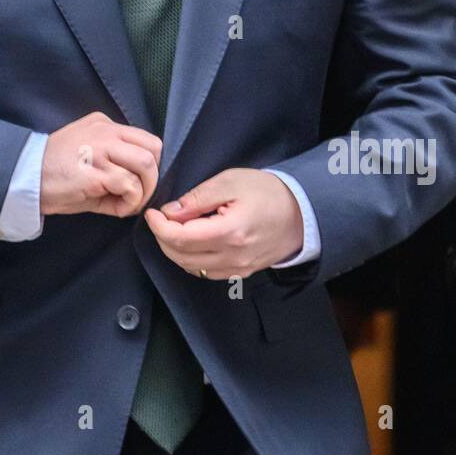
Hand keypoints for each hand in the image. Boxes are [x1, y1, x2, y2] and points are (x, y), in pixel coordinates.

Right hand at [40, 111, 161, 217]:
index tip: (140, 183)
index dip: (151, 164)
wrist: (24, 180)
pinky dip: (130, 202)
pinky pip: (129, 186)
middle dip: (153, 178)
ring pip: (145, 166)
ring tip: (127, 204)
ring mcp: (100, 149)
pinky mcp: (94, 172)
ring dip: (143, 192)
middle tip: (139, 195)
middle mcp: (104, 131)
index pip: (146, 139)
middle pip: (152, 149)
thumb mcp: (88, 156)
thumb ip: (114, 160)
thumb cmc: (55, 174)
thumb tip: (142, 184)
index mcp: (103, 125)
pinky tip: (117, 209)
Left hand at [143, 168, 303, 278]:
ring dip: (175, 250)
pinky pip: (206, 272)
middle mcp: (232, 256)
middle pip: (181, 256)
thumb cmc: (268, 192)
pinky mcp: (241, 273)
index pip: (180, 238)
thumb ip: (197, 198)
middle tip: (160, 218)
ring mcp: (237, 268)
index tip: (152, 212)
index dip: (159, 226)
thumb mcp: (231, 181)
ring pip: (191, 268)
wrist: (302, 213)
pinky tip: (192, 242)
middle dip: (163, 237)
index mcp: (229, 232)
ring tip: (175, 228)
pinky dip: (191, 259)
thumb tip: (170, 212)